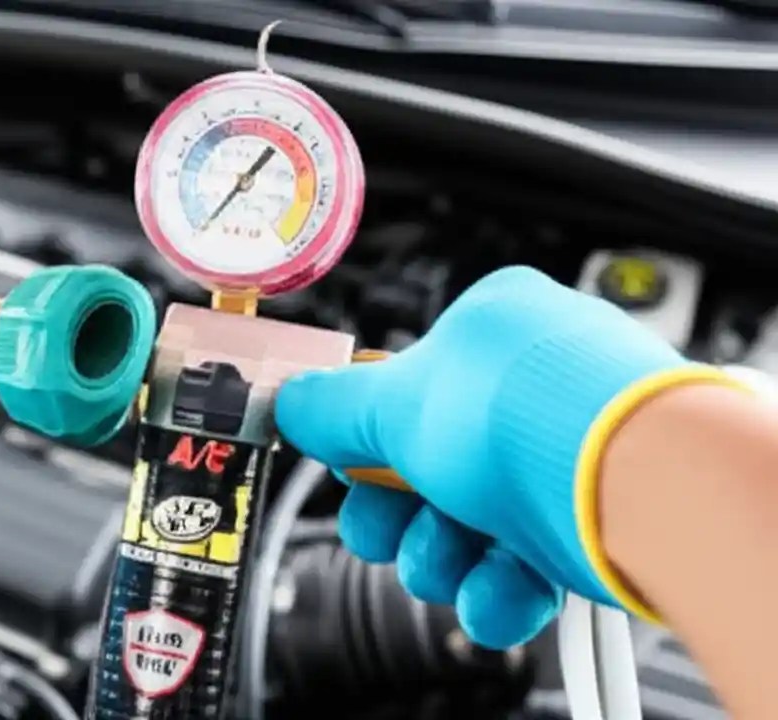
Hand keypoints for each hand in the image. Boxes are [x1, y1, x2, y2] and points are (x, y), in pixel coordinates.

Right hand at [276, 266, 729, 647]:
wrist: (645, 488)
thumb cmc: (533, 416)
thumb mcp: (394, 404)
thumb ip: (329, 409)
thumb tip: (289, 402)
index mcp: (491, 331)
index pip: (403, 392)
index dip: (368, 445)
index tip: (349, 473)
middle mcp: (532, 388)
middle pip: (428, 468)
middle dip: (399, 516)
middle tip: (386, 530)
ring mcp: (567, 456)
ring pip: (470, 524)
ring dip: (443, 556)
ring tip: (451, 558)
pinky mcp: (595, 521)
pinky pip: (522, 563)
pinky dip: (498, 585)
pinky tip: (496, 587)